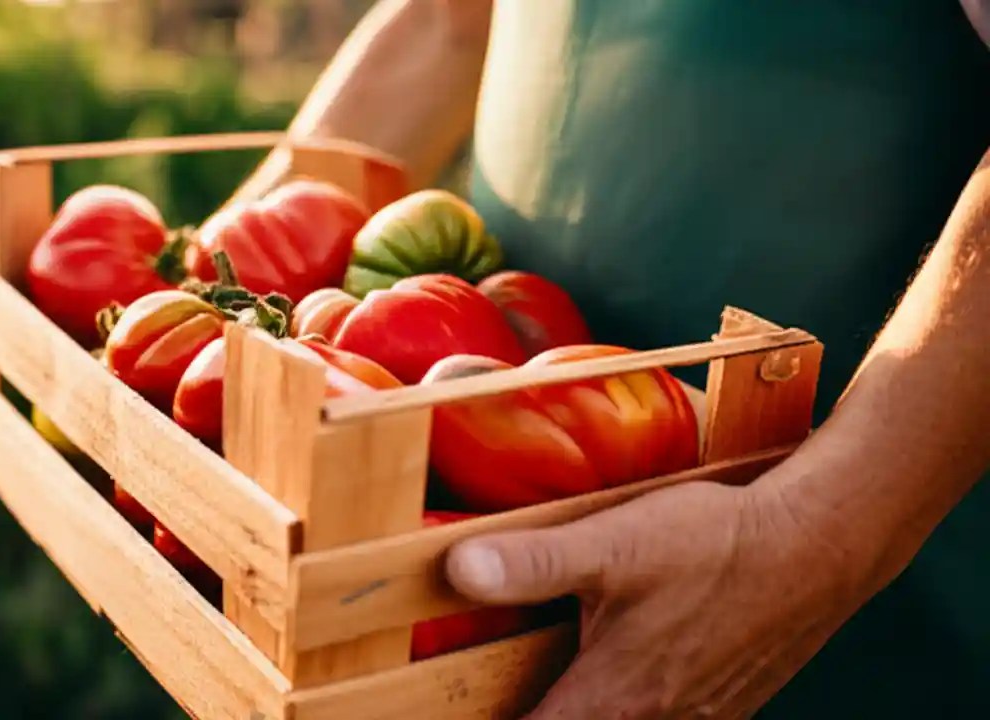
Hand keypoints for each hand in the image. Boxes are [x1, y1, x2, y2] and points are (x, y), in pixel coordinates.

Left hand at [445, 479, 880, 718]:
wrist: (818, 545)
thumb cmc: (715, 546)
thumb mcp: (609, 544)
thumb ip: (531, 562)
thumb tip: (458, 571)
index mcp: (610, 701)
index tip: (458, 716)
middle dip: (541, 719)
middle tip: (503, 697)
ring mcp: (696, 719)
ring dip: (587, 712)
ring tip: (558, 686)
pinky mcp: (726, 703)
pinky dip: (633, 708)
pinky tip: (629, 670)